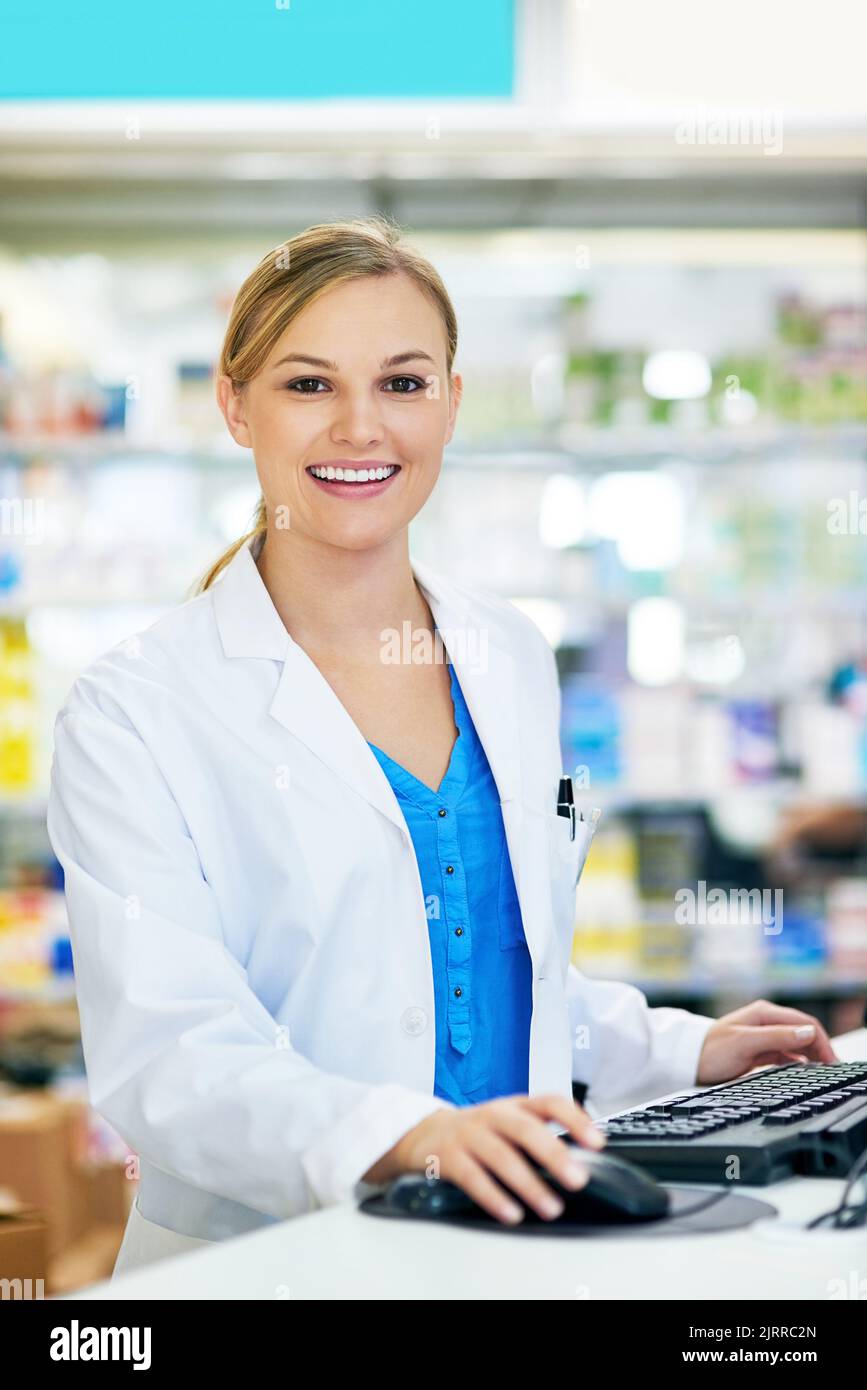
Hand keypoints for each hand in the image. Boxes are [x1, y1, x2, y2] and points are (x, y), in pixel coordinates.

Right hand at [362, 1093, 605, 1224]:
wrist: (423, 1134)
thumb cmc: (478, 1133)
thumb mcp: (508, 1124)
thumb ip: (540, 1136)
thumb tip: (582, 1161)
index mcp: (514, 1106)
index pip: (549, 1102)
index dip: (574, 1119)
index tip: (597, 1141)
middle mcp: (493, 1115)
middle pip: (525, 1128)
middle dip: (553, 1153)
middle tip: (577, 1179)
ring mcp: (468, 1134)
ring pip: (500, 1155)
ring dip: (528, 1184)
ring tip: (551, 1208)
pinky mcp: (447, 1156)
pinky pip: (472, 1177)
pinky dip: (494, 1197)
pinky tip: (512, 1214)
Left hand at [696, 999, 837, 1085]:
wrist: (688, 1060)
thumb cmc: (711, 1050)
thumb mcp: (745, 1043)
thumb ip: (776, 1037)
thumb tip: (807, 1032)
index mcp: (764, 1014)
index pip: (803, 1023)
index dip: (820, 1041)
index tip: (831, 1061)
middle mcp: (766, 1022)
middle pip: (802, 1033)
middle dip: (819, 1049)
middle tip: (831, 1071)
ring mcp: (763, 1036)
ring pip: (796, 1044)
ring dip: (810, 1057)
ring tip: (822, 1074)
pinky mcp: (759, 1050)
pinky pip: (785, 1055)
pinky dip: (797, 1062)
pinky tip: (803, 1073)